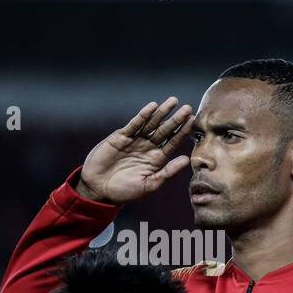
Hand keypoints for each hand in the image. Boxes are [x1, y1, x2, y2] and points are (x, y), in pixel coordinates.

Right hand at [76, 97, 194, 204]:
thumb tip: (187, 160)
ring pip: (151, 124)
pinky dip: (143, 115)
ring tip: (173, 101)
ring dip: (162, 112)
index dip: (182, 132)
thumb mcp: (150, 184)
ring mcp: (135, 141)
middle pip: (165, 130)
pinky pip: (134, 124)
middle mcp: (148, 148)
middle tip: (188, 108)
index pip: (173, 142)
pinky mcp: (120, 137)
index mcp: (157, 159)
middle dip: (176, 119)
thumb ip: (168, 172)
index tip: (192, 121)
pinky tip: (152, 106)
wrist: (100, 189)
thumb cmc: (125, 191)